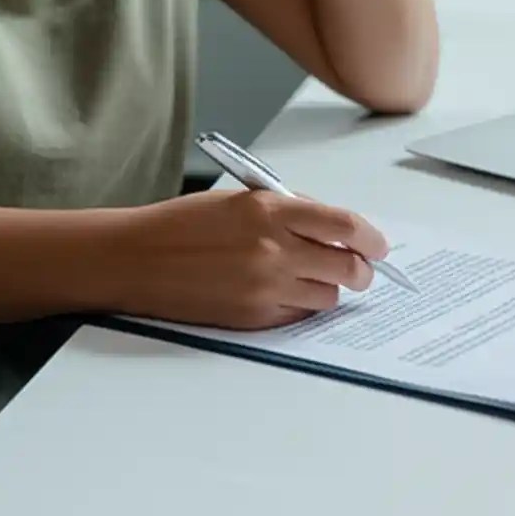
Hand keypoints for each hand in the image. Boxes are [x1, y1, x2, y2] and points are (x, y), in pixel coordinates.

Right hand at [112, 190, 388, 329]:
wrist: (135, 258)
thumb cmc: (185, 224)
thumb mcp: (243, 199)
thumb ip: (292, 211)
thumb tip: (338, 230)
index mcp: (271, 211)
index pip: (346, 227)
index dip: (372, 238)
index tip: (379, 245)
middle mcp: (273, 249)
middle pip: (348, 267)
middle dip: (362, 270)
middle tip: (361, 268)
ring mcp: (264, 286)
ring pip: (328, 296)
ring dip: (330, 288)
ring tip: (313, 278)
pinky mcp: (253, 316)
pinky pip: (299, 316)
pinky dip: (302, 305)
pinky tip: (285, 292)